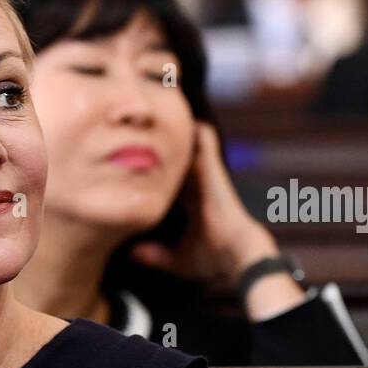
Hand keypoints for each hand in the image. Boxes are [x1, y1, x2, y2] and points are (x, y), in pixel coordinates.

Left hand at [130, 122, 279, 286]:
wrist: (238, 253)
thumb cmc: (213, 259)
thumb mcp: (177, 259)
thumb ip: (154, 254)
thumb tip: (130, 253)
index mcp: (191, 202)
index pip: (170, 180)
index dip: (156, 171)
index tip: (133, 160)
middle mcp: (197, 183)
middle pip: (177, 156)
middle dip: (160, 143)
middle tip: (135, 128)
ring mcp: (205, 172)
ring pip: (188, 141)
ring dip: (175, 128)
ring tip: (156, 108)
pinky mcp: (211, 165)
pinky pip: (202, 136)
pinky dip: (192, 125)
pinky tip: (172, 110)